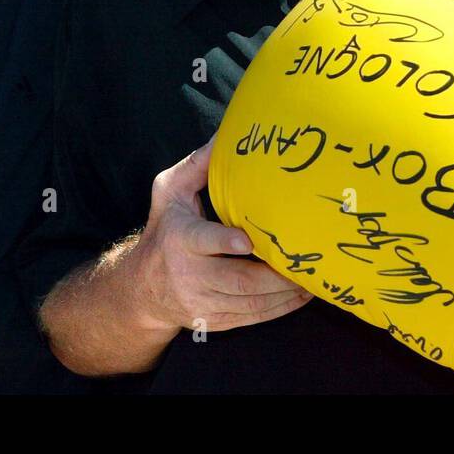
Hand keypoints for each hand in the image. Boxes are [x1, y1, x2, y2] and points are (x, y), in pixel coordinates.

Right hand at [128, 139, 312, 337]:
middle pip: (237, 279)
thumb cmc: (164, 228)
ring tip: (313, 278)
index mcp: (178, 238)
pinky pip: (251, 318)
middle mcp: (188, 274)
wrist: (141, 289)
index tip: (248, 241)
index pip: (200, 241)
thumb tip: (227, 133)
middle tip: (306, 261)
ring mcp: (201, 302)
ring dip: (285, 294)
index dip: (223, 242)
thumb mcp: (169, 192)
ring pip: (249, 302)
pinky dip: (279, 309)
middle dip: (275, 275)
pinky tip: (300, 296)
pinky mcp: (214, 320)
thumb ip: (197, 165)